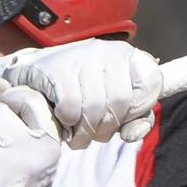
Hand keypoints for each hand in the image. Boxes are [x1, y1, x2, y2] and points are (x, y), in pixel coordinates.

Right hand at [0, 38, 160, 146]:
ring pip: (94, 107)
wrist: (35, 75)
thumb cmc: (81, 93)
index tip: (122, 117)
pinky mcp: (56, 69)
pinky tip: (63, 119)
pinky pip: (70, 107)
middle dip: (106, 128)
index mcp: (127, 57)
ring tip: (77, 133)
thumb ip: (134, 120)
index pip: (151, 83)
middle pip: (120, 102)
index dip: (138, 109)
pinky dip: (67, 122)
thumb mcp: (112, 103)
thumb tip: (134, 134)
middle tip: (94, 133)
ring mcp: (81, 57)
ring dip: (85, 131)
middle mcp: (107, 51)